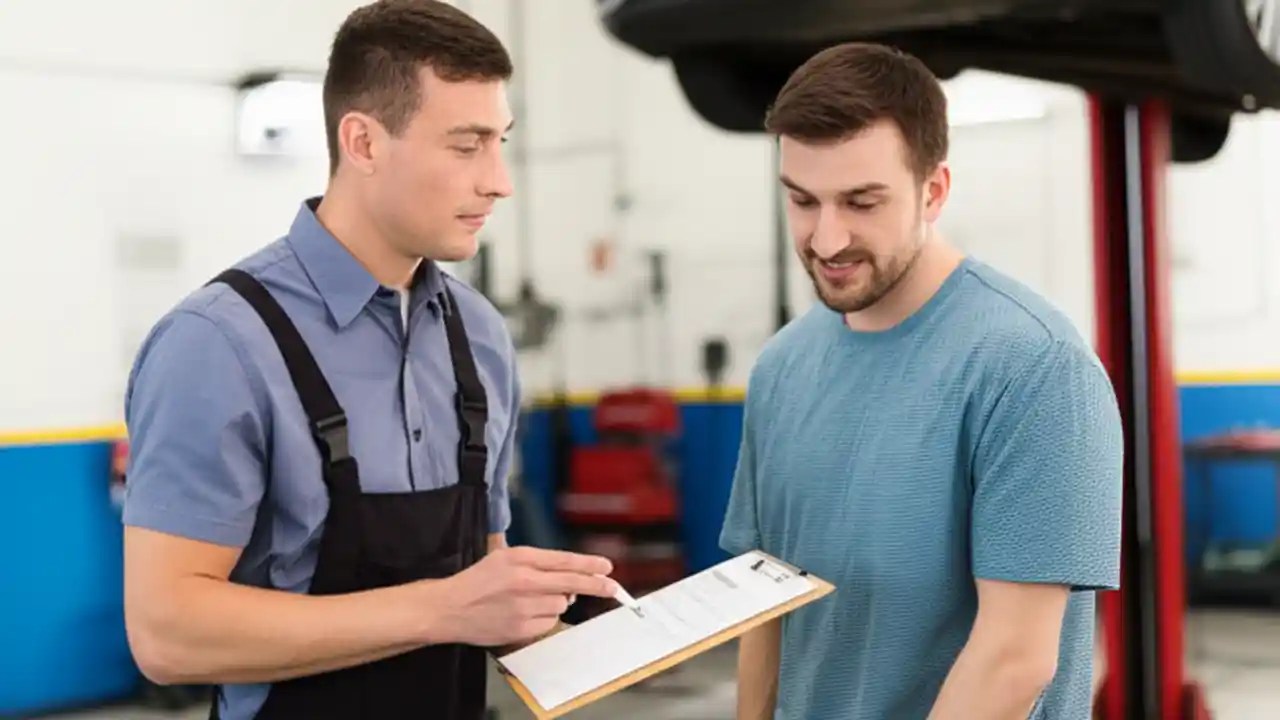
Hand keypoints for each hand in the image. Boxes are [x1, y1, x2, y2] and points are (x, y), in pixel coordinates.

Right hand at [433, 546, 616, 646]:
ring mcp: (523, 606)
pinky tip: (523, 615)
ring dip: (555, 604)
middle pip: (570, 583)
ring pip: (560, 605)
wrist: (449, 608)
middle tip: (612, 587)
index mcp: (520, 557)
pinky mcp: (520, 628)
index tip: (606, 567)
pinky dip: (542, 620)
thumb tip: (569, 574)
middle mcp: (524, 580)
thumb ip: (535, 563)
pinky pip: (547, 624)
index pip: (563, 560)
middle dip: (595, 585)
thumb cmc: (477, 581)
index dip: (588, 564)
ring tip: (531, 601)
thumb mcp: (503, 557)